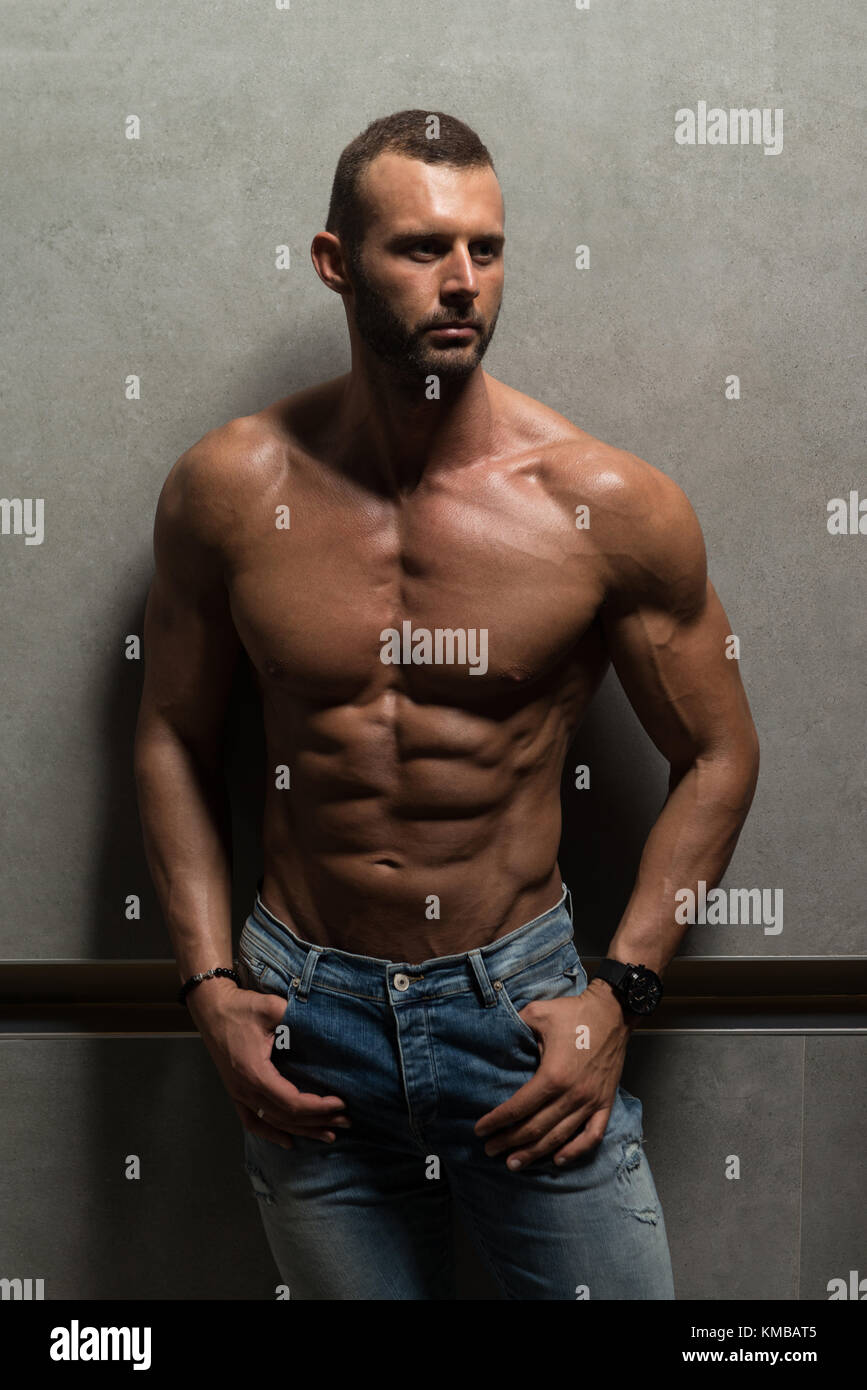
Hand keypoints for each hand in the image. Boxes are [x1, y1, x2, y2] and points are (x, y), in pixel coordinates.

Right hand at [188, 977, 350, 1149]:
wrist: (211, 1009)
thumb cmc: (241, 1008)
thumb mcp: (272, 1008)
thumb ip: (297, 1019)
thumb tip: (325, 1028)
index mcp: (255, 1073)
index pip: (292, 1102)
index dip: (318, 1107)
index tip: (341, 1103)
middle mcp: (246, 1090)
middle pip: (286, 1117)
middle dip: (318, 1121)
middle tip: (346, 1122)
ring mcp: (238, 1094)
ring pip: (273, 1122)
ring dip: (302, 1130)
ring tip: (328, 1135)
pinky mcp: (235, 1092)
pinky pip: (253, 1121)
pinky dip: (271, 1133)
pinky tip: (288, 1141)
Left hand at [474, 979, 629, 1168]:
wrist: (612, 1012)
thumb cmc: (573, 1012)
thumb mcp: (536, 1013)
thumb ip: (514, 1028)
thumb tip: (492, 1038)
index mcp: (553, 1075)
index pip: (519, 1107)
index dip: (497, 1121)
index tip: (480, 1129)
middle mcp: (572, 1094)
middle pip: (535, 1128)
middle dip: (509, 1142)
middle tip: (490, 1149)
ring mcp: (591, 1102)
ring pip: (559, 1137)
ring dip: (534, 1153)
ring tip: (514, 1163)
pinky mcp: (605, 1103)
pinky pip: (592, 1136)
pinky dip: (575, 1151)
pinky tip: (558, 1160)